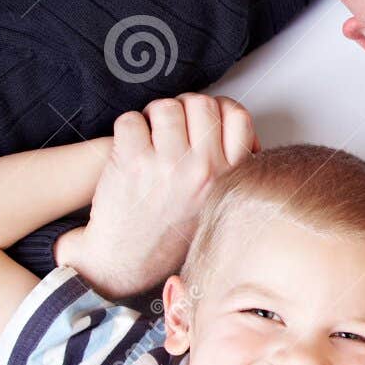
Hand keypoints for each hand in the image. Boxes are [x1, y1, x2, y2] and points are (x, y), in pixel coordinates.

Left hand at [55, 93, 256, 299]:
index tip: (204, 121)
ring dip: (154, 116)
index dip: (219, 110)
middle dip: (184, 108)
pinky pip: (132, 119)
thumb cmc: (169, 234)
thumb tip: (234, 128)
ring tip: (149, 137)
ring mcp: (168, 165)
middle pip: (202, 103)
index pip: (238, 116)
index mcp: (229, 177)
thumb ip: (230, 167)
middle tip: (172, 128)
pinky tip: (130, 148)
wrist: (126, 261)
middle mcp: (204, 170)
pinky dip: (127, 128)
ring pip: (167, 106)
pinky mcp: (133, 161)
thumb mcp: (218, 204)